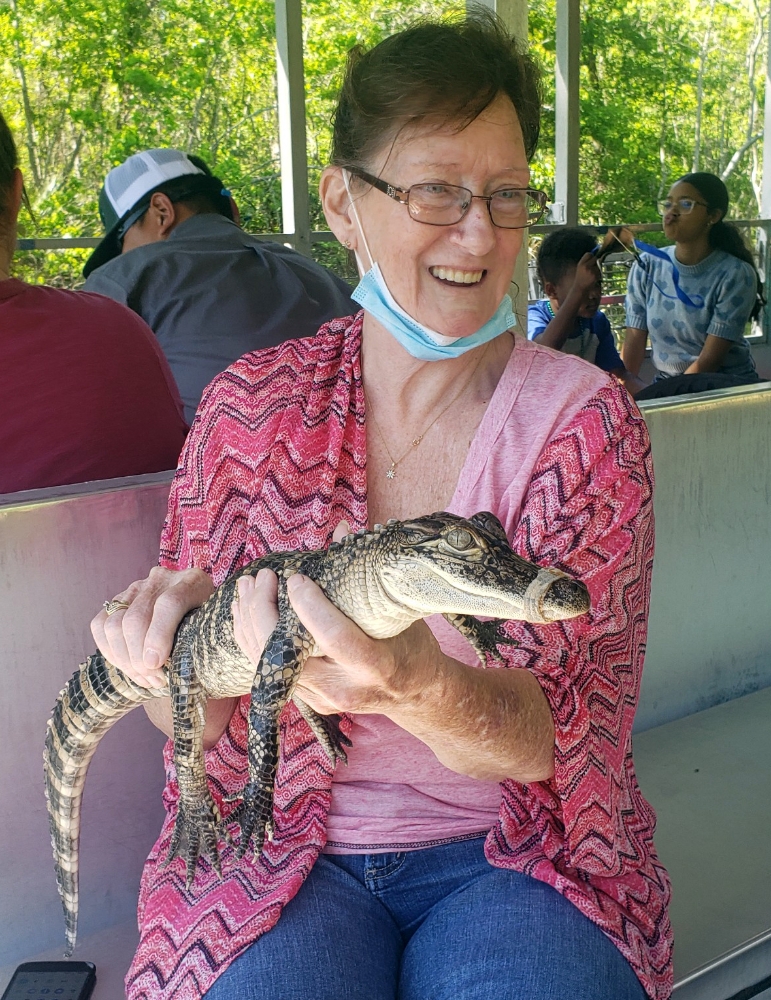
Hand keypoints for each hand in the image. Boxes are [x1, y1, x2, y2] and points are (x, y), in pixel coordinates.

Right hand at [91, 566, 214, 687]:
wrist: (195, 612)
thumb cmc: (208, 628)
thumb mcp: (214, 629)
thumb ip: (203, 641)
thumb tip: (183, 674)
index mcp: (192, 581)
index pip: (170, 603)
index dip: (160, 636)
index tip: (157, 665)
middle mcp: (162, 579)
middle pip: (137, 617)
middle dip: (140, 657)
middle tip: (155, 679)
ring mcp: (137, 588)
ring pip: (115, 623)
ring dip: (125, 659)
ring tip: (144, 678)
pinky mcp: (118, 600)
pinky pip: (99, 625)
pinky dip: (109, 651)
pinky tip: (127, 668)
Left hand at [232, 523, 443, 715]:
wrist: (417, 695)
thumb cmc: (412, 647)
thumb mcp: (396, 612)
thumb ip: (364, 576)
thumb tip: (342, 530)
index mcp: (376, 666)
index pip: (335, 638)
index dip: (310, 606)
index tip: (295, 577)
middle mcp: (345, 688)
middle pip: (290, 654)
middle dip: (267, 612)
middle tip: (263, 577)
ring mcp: (323, 699)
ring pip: (269, 664)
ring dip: (251, 623)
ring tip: (246, 587)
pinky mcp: (309, 701)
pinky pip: (269, 669)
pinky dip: (252, 639)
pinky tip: (245, 611)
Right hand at [569, 251, 601, 301]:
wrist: (580, 288)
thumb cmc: (581, 277)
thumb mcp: (580, 268)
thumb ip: (586, 260)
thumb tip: (596, 251)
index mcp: (581, 263)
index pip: (589, 254)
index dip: (591, 256)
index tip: (591, 260)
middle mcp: (586, 266)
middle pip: (595, 258)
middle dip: (595, 262)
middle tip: (592, 268)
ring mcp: (591, 271)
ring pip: (598, 265)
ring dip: (597, 268)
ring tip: (591, 274)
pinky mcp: (595, 275)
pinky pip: (600, 271)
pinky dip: (598, 274)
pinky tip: (593, 278)